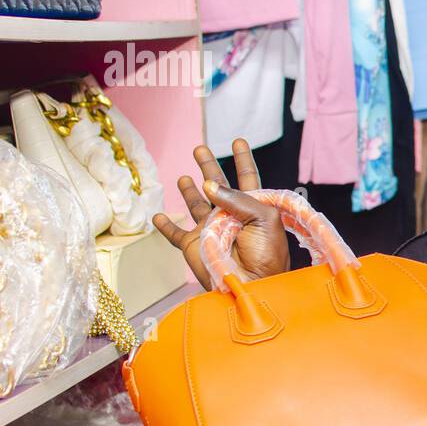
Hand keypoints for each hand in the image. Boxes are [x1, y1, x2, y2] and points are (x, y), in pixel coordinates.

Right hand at [152, 138, 290, 290]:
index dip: (243, 160)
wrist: (253, 285)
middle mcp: (231, 216)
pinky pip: (176, 234)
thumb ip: (238, 198)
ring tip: (184, 178)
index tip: (239, 141)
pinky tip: (159, 217)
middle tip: (200, 148)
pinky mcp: (194, 245)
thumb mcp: (264, 219)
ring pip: (196, 205)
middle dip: (210, 166)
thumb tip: (210, 184)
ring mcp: (211, 230)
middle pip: (218, 185)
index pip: (248, 178)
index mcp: (253, 208)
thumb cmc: (267, 254)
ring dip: (189, 192)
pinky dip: (166, 225)